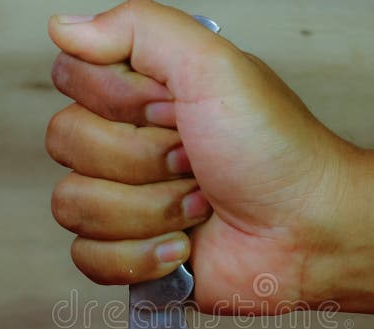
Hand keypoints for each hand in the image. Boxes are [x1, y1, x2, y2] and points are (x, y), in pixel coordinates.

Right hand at [46, 0, 355, 312]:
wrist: (310, 230)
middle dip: (142, 160)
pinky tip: (184, 246)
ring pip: (73, 205)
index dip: (121, 101)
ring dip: (149, 210)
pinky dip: (142, 256)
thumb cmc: (276, 149)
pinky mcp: (130, 255)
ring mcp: (125, 202)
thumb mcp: (214, 66)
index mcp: (140, 92)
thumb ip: (138, 28)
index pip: (71, 80)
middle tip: (195, 160)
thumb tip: (63, 25)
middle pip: (66, 142)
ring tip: (199, 205)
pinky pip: (87, 258)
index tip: (175, 109)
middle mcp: (125, 143)